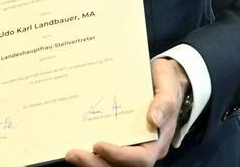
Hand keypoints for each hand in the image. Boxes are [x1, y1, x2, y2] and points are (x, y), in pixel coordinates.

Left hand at [65, 58, 188, 165]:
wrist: (162, 80)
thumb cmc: (167, 84)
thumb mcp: (169, 87)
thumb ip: (165, 102)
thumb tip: (154, 118)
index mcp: (157, 141)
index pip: (141, 159)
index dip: (119, 156)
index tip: (98, 144)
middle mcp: (143, 148)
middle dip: (96, 163)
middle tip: (73, 154)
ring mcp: (129, 146)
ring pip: (110, 164)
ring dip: (90, 162)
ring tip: (71, 153)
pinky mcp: (118, 140)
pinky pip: (104, 154)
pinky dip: (89, 153)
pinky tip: (74, 144)